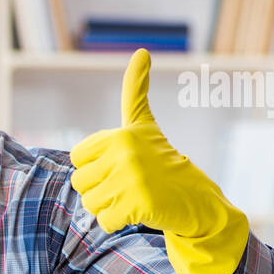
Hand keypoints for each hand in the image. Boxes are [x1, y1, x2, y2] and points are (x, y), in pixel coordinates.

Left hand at [68, 49, 248, 273]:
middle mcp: (125, 154)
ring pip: (90, 204)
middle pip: (79, 183)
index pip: (77, 159)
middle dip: (99, 190)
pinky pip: (104, 222)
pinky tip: (139, 212)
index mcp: (120, 136)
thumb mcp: (144, 125)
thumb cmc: (162, 163)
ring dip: (108, 207)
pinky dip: (118, 223)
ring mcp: (132, 180)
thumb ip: (136, 92)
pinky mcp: (138, 205)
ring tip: (133, 198)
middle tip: (127, 185)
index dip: (94, 167)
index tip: (119, 165)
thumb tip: (142, 51)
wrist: (196, 200)